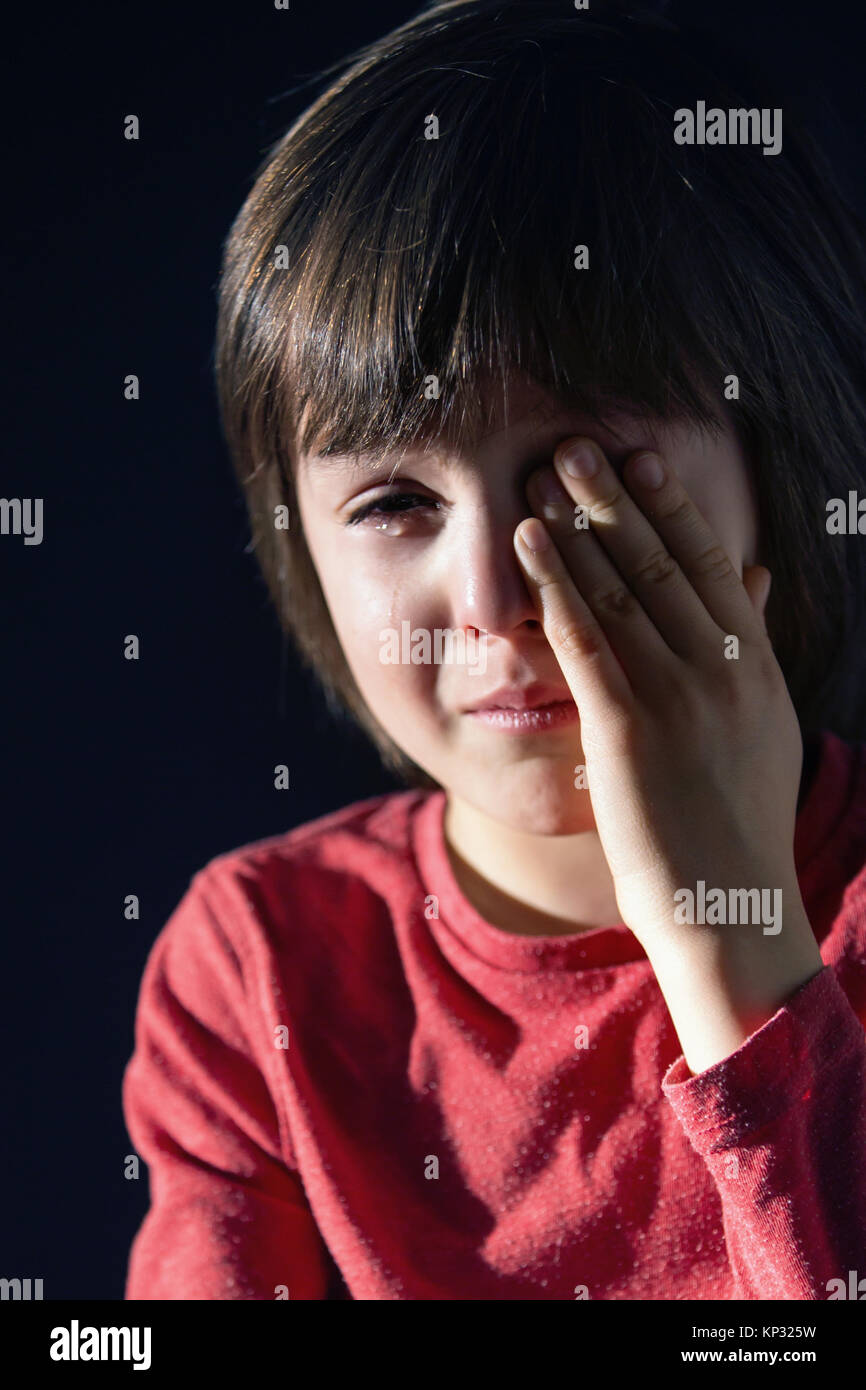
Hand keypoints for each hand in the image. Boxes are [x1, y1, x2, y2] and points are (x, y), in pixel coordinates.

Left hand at [513, 436, 804, 948]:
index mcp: (753, 667)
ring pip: (621, 591)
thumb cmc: (737, 822)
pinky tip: (529, 545)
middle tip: (579, 445)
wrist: (730, 906)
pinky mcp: (628, 732)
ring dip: (575, 529)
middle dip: (615, 499)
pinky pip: (586, 641)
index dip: (673, 507)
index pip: (712, 565)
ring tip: (542, 477)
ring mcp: (677, 699)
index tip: (643, 460)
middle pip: (662, 563)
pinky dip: (555, 585)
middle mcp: (720, 672)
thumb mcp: (763, 725)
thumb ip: (748, 647)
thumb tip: (753, 575)